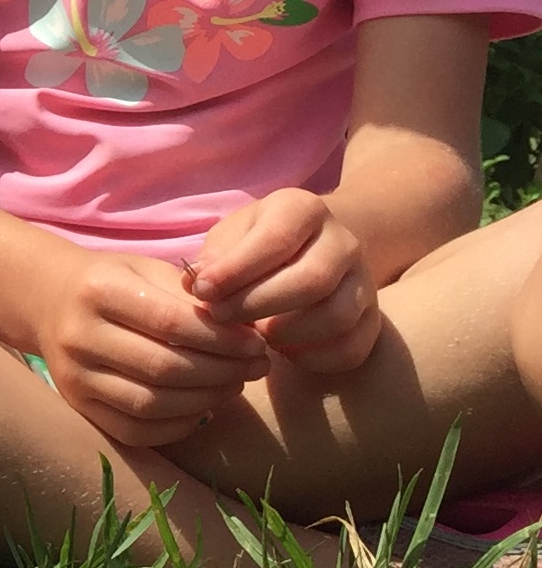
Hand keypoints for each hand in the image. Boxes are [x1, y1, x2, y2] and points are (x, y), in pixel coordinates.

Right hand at [35, 249, 268, 447]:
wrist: (50, 300)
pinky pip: (134, 430)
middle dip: (221, 372)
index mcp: (99, 291)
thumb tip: (248, 332)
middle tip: (255, 368)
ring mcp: (74, 376)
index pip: (171, 322)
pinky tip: (201, 409)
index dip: (222, 339)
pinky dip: (176, 426)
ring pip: (150, 404)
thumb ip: (194, 298)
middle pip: (163, 367)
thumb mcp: (150, 271)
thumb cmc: (116, 282)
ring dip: (204, 401)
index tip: (257, 344)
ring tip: (232, 386)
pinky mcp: (77, 405)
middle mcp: (79, 336)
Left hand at [188, 189, 380, 375]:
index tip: (202, 291)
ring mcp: (364, 281)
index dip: (236, 269)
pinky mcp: (372, 318)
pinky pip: (352, 348)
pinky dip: (313, 358)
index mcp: (304, 209)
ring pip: (336, 316)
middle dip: (258, 304)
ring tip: (251, 335)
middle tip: (220, 317)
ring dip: (286, 334)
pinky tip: (283, 352)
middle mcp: (344, 241)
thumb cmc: (254, 246)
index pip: (277, 238)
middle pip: (312, 280)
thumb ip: (213, 257)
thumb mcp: (230, 237)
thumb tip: (196, 284)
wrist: (309, 250)